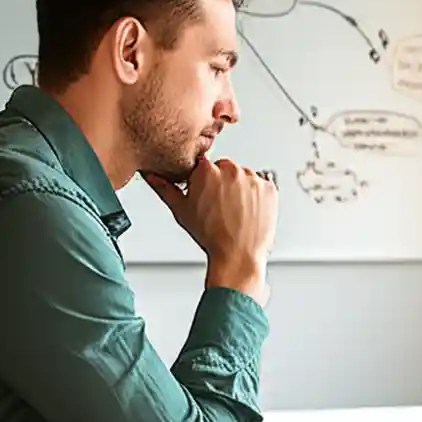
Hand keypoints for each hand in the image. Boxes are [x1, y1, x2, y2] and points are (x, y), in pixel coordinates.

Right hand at [145, 157, 278, 303]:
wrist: (238, 255)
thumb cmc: (211, 236)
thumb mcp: (182, 210)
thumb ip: (165, 188)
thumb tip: (151, 176)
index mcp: (207, 170)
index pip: (203, 166)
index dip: (203, 183)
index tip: (205, 196)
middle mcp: (232, 170)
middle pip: (225, 169)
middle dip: (222, 183)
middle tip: (220, 207)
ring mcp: (253, 179)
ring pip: (244, 177)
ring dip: (240, 189)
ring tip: (235, 212)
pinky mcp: (269, 188)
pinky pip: (261, 186)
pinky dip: (256, 197)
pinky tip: (248, 212)